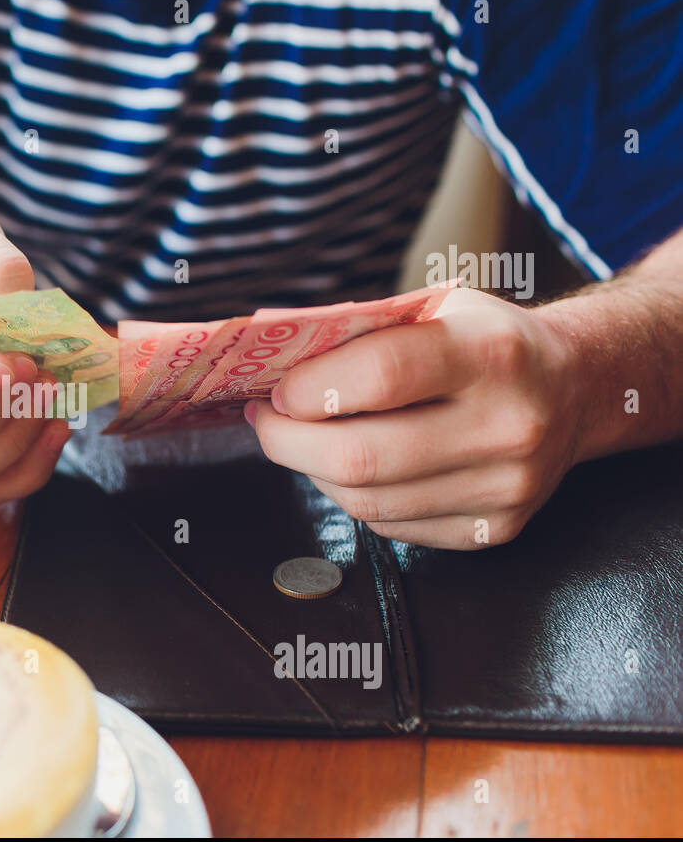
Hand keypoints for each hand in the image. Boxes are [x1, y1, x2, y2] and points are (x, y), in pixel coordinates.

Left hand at [246, 287, 582, 548]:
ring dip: (314, 472)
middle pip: (360, 456)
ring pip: (366, 502)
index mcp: (493, 353)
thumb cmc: (484, 341)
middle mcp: (508, 425)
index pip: (381, 375)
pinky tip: (349, 469)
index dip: (310, 387)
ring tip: (299, 440)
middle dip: (288, 441)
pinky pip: (391, 527)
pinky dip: (354, 498)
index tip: (277, 389)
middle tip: (266, 421)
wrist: (575, 388)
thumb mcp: (439, 311)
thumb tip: (274, 373)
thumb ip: (366, 337)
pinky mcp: (494, 530)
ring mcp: (506, 487)